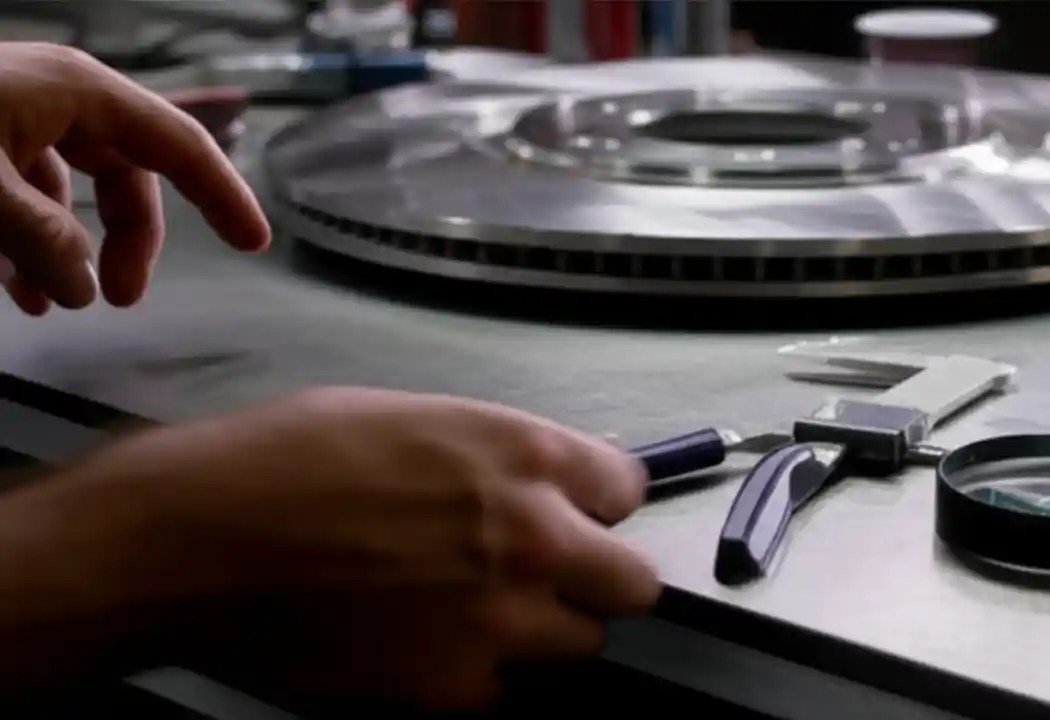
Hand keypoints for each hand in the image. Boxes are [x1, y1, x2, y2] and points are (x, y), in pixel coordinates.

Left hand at [0, 42, 269, 314]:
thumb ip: (42, 240)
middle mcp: (60, 99)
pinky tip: (16, 286)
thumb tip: (84, 288)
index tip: (254, 242)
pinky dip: (31, 241)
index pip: (181, 144)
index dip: (223, 194)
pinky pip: (30, 192)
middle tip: (122, 299)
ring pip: (76, 190)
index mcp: (80, 93)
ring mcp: (20, 116)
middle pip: (129, 174)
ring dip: (71, 251)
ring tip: (52, 302)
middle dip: (131, 241)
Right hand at [6, 388, 657, 707]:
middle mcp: (532, 538)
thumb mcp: (409, 418)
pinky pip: (499, 689)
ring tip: (468, 609)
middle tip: (546, 574)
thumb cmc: (283, 462)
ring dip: (538, 630)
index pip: (628, 488)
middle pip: (633, 584)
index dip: (598, 502)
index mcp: (522, 455)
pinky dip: (470, 674)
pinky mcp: (453, 690)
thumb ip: (495, 456)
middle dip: (596, 578)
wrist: (193, 538)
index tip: (578, 511)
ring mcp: (499, 621)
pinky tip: (416, 642)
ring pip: (576, 645)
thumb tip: (542, 483)